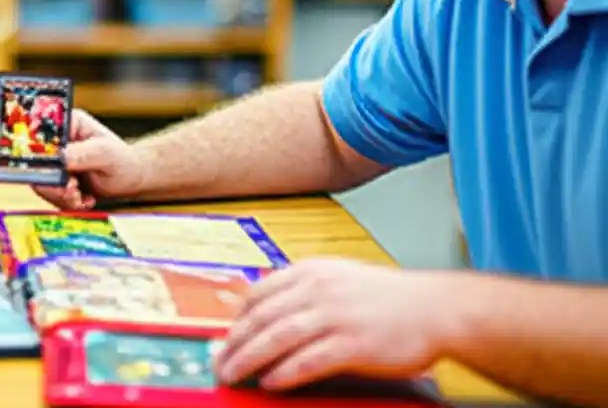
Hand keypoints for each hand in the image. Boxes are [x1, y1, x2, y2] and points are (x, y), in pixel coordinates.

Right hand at [32, 109, 147, 209]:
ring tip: (81, 197)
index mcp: (67, 124)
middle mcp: (57, 142)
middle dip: (51, 181)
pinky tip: (84, 200)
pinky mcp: (57, 179)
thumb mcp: (105, 154)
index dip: (36, 149)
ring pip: (41, 180)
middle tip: (72, 190)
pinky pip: (50, 193)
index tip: (51, 169)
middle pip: (35, 160)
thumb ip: (83, 154)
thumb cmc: (123, 160)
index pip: (39, 132)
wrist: (131, 180)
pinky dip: (65, 201)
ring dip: (60, 194)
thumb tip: (60, 158)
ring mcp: (55, 162)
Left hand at [214, 257, 454, 390]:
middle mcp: (319, 290)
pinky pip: (309, 361)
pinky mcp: (354, 344)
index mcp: (312, 272)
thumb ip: (304, 288)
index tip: (224, 337)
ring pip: (277, 338)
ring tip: (232, 375)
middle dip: (234, 343)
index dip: (235, 318)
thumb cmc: (390, 298)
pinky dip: (285, 373)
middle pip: (261, 318)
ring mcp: (336, 316)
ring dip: (248, 359)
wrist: (438, 308)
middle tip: (218, 363)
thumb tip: (267, 307)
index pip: (258, 293)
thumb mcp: (340, 278)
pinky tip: (270, 383)